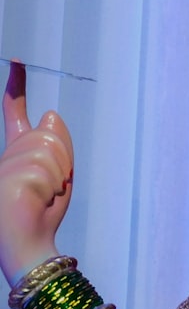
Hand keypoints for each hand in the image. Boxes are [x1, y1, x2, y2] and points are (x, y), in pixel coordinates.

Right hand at [0, 62, 74, 284]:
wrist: (28, 246)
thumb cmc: (43, 213)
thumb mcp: (61, 174)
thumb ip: (57, 142)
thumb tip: (49, 114)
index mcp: (16, 151)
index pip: (15, 113)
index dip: (16, 87)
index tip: (17, 62)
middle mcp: (4, 155)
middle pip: (48, 133)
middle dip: (63, 158)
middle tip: (53, 187)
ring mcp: (2, 167)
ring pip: (47, 148)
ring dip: (59, 173)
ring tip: (45, 195)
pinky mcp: (6, 181)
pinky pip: (44, 169)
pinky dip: (51, 186)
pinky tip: (39, 200)